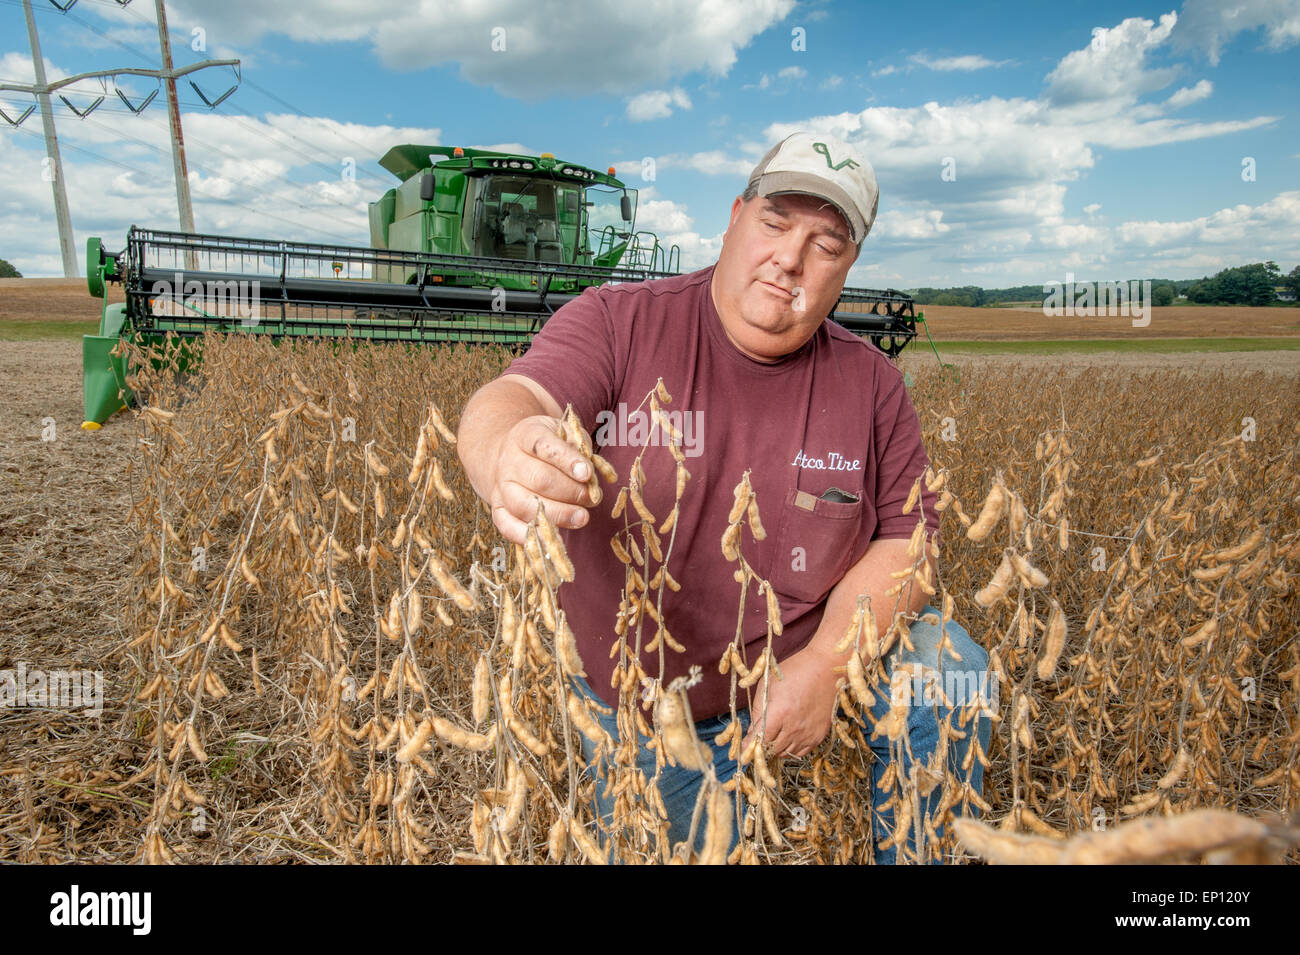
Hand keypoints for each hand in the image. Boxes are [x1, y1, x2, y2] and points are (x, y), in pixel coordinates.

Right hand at [488, 414, 597, 544]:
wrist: (509, 455)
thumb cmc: (546, 446)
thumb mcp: (563, 433)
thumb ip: (580, 447)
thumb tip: (590, 475)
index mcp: (525, 435)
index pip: (544, 446)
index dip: (567, 460)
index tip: (587, 474)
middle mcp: (509, 461)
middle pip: (539, 479)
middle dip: (571, 491)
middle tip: (592, 498)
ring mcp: (501, 486)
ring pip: (524, 505)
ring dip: (557, 515)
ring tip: (582, 517)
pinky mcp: (497, 509)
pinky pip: (508, 526)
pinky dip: (528, 535)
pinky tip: (552, 538)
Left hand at [740, 646, 841, 758]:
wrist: (827, 668)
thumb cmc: (795, 671)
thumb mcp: (768, 685)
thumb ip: (758, 710)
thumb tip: (752, 731)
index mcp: (779, 713)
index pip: (759, 740)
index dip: (749, 747)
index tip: (742, 754)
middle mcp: (794, 727)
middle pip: (771, 749)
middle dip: (761, 747)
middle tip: (757, 741)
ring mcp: (808, 733)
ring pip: (785, 753)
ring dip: (775, 748)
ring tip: (773, 737)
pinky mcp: (819, 735)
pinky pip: (801, 752)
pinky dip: (791, 749)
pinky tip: (787, 738)